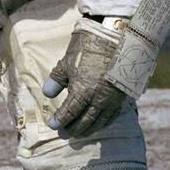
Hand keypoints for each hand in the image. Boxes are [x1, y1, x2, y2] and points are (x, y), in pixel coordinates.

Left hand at [42, 20, 126, 136]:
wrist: (116, 36)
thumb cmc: (88, 47)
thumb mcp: (67, 62)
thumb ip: (56, 80)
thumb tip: (48, 94)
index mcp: (82, 91)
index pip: (68, 113)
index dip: (59, 121)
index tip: (52, 125)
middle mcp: (98, 99)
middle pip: (84, 122)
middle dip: (72, 129)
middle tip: (64, 134)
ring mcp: (112, 99)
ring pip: (99, 122)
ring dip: (88, 130)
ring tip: (79, 133)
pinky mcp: (122, 95)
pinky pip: (112, 116)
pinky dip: (103, 123)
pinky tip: (98, 124)